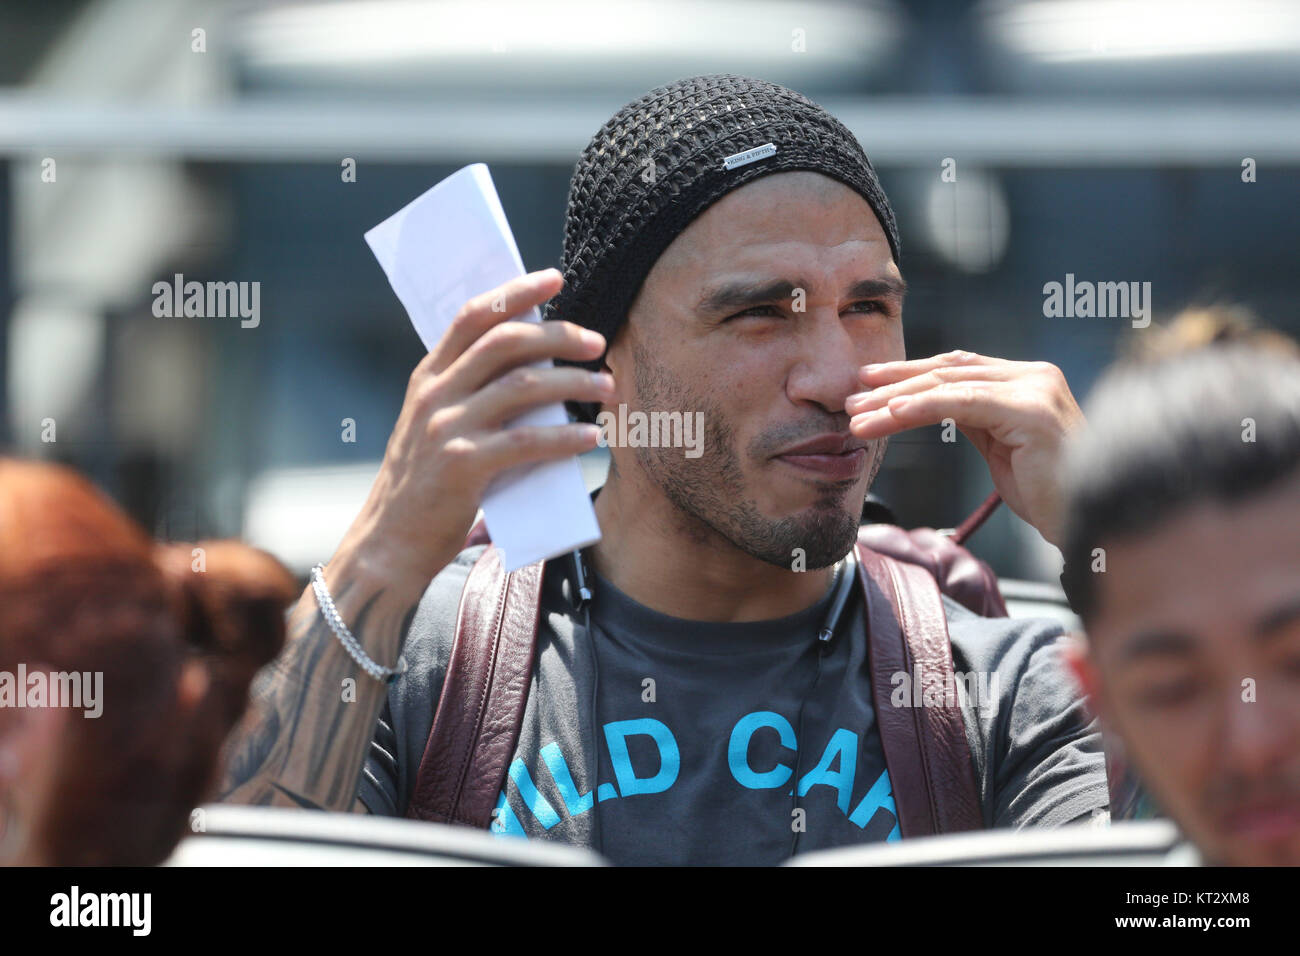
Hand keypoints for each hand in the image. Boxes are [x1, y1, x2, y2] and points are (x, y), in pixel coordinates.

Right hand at [336, 268, 613, 595]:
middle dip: (558, 335)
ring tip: (608, 387)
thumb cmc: (423, 489)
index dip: (515, 291)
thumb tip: (537, 378)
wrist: (389, 544)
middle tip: (597, 343)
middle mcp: (435, 394)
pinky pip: (527, 442)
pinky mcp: (463, 466)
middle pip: (506, 343)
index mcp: (428, 378)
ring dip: (574, 382)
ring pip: (523, 386)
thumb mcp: (434, 429)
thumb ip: (470, 401)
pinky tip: (592, 437)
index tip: (555, 278)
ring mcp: (447, 428)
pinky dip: (565, 437)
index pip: (472, 315)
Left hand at [846, 350, 1083, 547]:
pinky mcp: (1031, 411)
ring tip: (858, 416)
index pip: (958, 368)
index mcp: (1029, 379)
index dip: (910, 373)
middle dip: (894, 384)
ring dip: (895, 401)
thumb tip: (929, 404)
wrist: (1084, 521)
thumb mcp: (1002, 446)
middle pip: (949, 372)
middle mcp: (1034, 375)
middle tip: (851, 398)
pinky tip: (891, 414)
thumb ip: (975, 418)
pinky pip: (962, 403)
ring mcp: (1035, 389)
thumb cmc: (1047, 492)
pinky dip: (922, 407)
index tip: (869, 384)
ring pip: (949, 386)